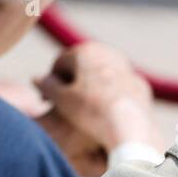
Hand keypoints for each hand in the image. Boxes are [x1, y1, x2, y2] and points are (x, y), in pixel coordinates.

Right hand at [34, 43, 162, 160]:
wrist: (130, 126)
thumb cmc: (90, 111)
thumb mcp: (61, 99)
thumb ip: (47, 86)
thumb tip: (37, 79)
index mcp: (86, 50)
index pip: (60, 63)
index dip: (50, 82)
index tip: (46, 102)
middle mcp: (109, 53)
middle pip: (82, 67)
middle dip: (71, 83)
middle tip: (62, 106)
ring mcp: (127, 68)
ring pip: (101, 77)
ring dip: (90, 90)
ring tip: (81, 112)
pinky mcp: (140, 85)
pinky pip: (118, 90)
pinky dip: (109, 98)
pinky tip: (104, 115)